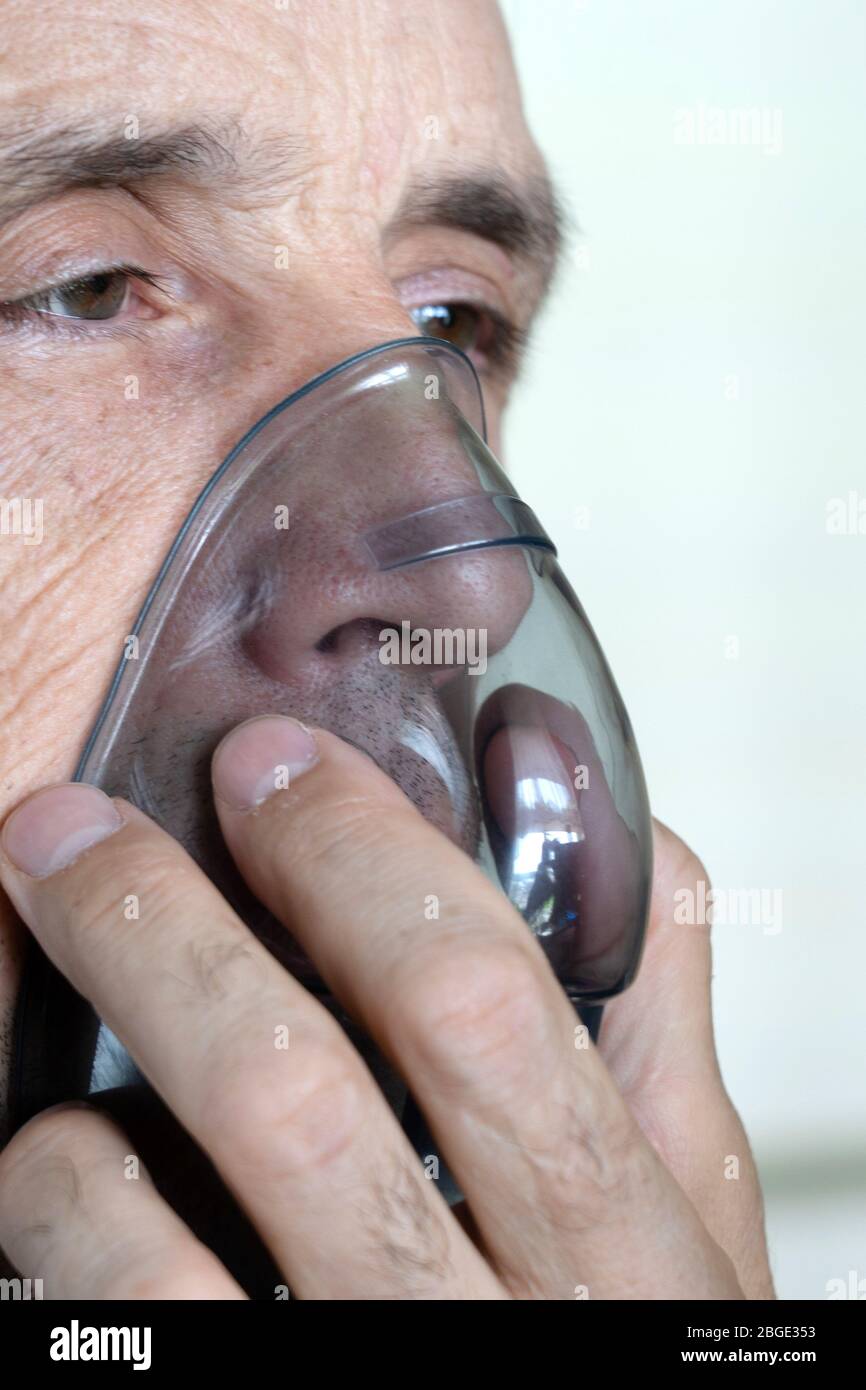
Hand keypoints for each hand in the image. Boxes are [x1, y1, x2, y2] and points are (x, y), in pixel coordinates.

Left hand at [0, 716, 772, 1298]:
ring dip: (69, 1096)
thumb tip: (587, 811)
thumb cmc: (631, 1343)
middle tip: (72, 834)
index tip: (274, 767)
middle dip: (156, 922)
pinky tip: (67, 1164)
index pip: (478, 1003)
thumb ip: (649, 1006)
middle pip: (287, 1089)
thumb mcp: (698, 1198)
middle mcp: (470, 1334)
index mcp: (614, 1240)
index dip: (359, 859)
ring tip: (52, 990)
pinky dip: (54, 1205)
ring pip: (146, 1222)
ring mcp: (335, 1381)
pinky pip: (100, 1315)